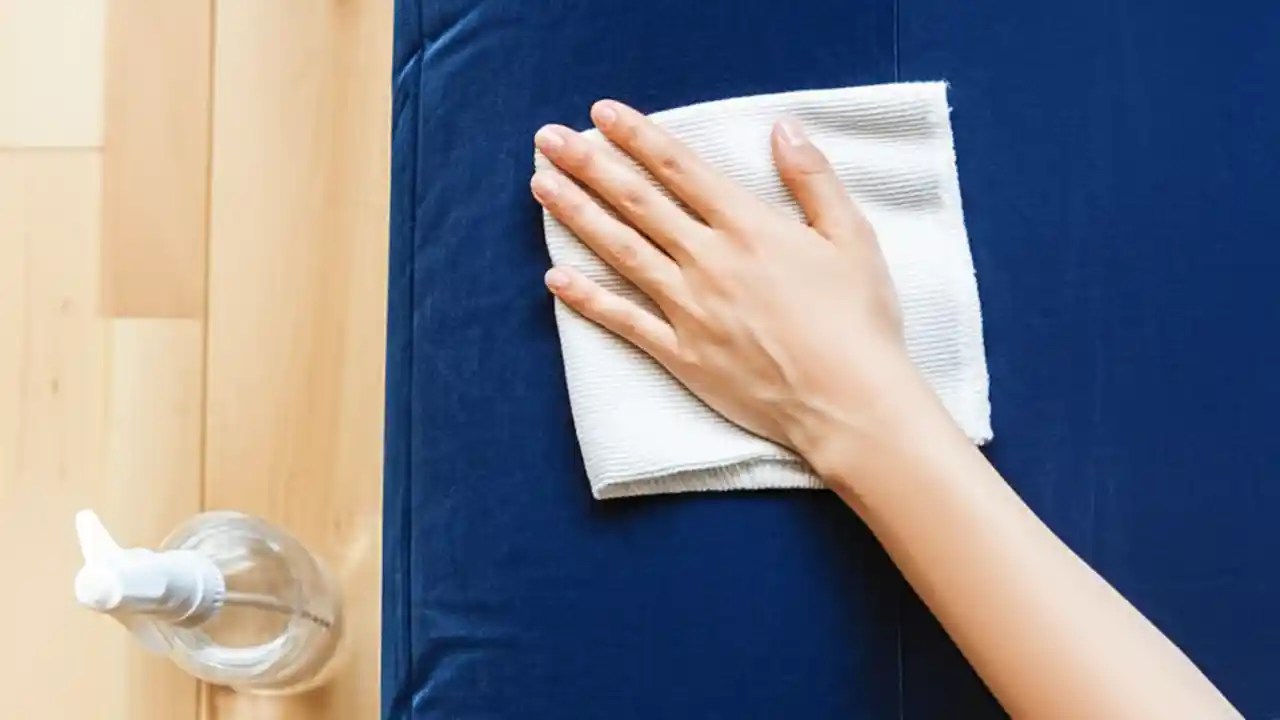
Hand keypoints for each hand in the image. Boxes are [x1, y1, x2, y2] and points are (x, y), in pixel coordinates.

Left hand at [531, 100, 953, 471]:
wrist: (848, 402)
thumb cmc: (858, 320)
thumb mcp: (851, 236)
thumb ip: (812, 178)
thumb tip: (782, 128)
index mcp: (748, 226)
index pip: (679, 168)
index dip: (638, 136)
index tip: (603, 112)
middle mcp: (708, 260)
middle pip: (637, 202)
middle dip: (589, 165)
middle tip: (549, 139)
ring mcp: (689, 308)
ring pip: (621, 251)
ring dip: (577, 215)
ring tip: (541, 186)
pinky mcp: (680, 354)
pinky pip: (624, 321)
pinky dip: (587, 300)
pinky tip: (554, 278)